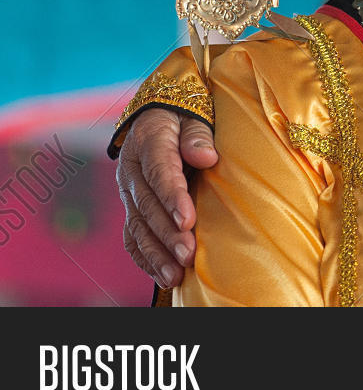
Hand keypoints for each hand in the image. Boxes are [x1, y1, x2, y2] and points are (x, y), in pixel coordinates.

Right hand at [116, 108, 218, 288]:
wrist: (161, 113)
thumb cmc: (187, 115)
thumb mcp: (195, 113)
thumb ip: (198, 134)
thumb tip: (206, 156)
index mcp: (147, 140)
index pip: (159, 171)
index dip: (172, 196)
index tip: (188, 220)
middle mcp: (131, 169)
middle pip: (147, 205)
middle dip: (167, 233)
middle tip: (188, 254)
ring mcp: (128, 190)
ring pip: (137, 226)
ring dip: (155, 253)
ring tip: (175, 275)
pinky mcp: (131, 206)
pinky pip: (132, 236)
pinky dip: (145, 258)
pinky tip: (162, 276)